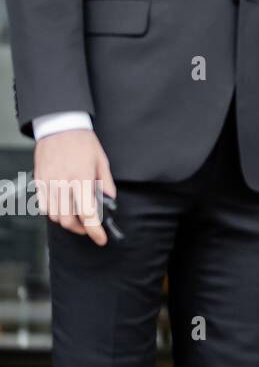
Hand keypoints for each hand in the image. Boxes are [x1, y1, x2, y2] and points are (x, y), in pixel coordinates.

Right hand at [34, 129, 115, 245]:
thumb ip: (105, 183)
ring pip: (55, 216)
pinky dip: (55, 213)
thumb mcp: (101, 161)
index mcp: (81, 177)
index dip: (95, 230)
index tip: (101, 239)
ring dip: (68, 223)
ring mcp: (48, 183)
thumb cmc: (83, 142)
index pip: (87, 212)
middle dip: (82, 229)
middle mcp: (62, 183)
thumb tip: (110, 201)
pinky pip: (45, 207)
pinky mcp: (39, 182)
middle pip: (68, 220)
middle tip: (91, 228)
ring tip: (79, 219)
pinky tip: (65, 209)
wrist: (60, 127)